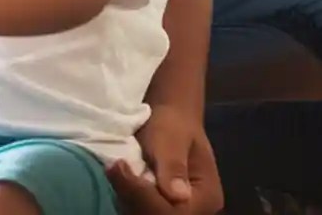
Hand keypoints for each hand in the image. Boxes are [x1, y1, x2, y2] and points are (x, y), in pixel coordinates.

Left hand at [108, 105, 222, 213]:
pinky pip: (138, 211)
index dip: (141, 195)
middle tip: (115, 168)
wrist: (169, 116)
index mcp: (206, 196)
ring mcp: (177, 210)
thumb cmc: (172, 124)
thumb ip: (173, 166)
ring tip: (118, 171)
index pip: (172, 212)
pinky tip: (121, 180)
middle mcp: (195, 210)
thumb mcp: (171, 139)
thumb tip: (177, 195)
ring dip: (126, 198)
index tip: (118, 167)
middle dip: (132, 198)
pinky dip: (126, 199)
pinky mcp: (160, 206)